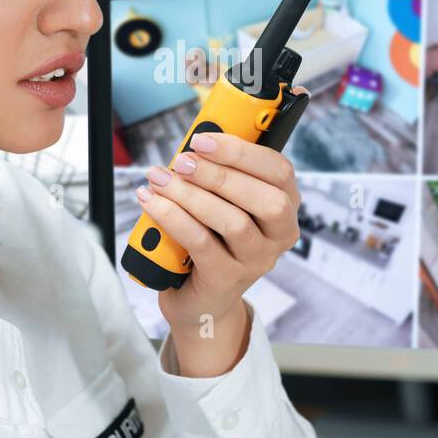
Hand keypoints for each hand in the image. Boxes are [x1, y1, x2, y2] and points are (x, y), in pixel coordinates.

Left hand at [137, 129, 301, 361]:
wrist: (201, 298)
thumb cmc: (213, 239)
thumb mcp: (223, 202)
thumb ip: (220, 172)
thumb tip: (196, 140)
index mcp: (285, 206)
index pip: (279, 171)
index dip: (243, 151)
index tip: (204, 138)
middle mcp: (279, 235)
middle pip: (265, 199)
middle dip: (220, 174)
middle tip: (182, 161)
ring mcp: (256, 261)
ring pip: (232, 222)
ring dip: (191, 195)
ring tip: (160, 179)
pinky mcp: (227, 279)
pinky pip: (201, 243)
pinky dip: (173, 218)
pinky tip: (153, 202)